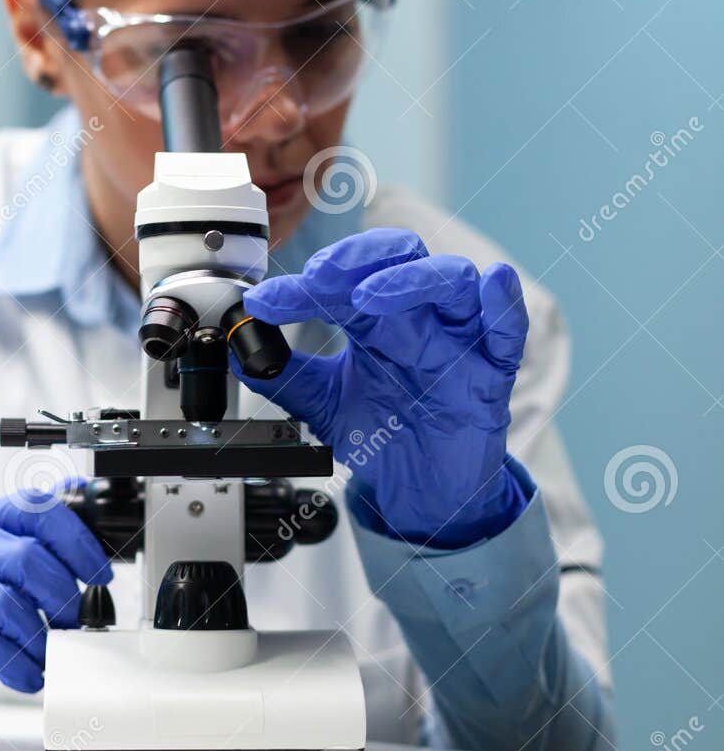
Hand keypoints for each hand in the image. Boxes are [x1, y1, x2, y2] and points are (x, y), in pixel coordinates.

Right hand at [0, 492, 111, 690]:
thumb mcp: (8, 550)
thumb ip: (49, 538)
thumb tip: (101, 531)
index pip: (37, 510)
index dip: (76, 542)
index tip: (100, 574)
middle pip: (25, 558)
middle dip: (62, 596)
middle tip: (74, 621)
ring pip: (5, 604)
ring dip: (40, 636)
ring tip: (51, 651)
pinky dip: (18, 664)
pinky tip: (30, 672)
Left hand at [235, 229, 529, 548]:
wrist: (423, 494)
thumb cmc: (389, 436)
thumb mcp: (322, 404)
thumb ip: (283, 375)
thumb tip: (240, 349)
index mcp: (379, 317)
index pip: (344, 280)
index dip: (303, 287)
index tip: (263, 302)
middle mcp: (420, 316)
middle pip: (402, 256)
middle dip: (359, 259)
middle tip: (318, 279)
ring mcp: (460, 339)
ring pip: (452, 279)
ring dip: (410, 279)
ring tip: (367, 298)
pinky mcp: (493, 372)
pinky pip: (510, 329)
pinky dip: (504, 303)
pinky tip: (492, 285)